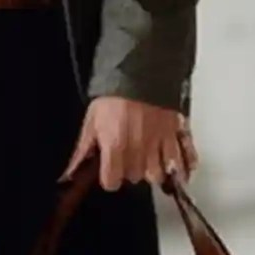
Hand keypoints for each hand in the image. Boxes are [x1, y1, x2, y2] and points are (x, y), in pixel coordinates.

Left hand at [62, 97, 199, 191]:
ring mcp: (160, 144)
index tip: (109, 170)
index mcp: (115, 147)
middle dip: (130, 169)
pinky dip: (183, 165)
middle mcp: (138, 150)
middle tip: (127, 155)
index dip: (109, 177)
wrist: (140, 71)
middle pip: (135, 178)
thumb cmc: (113, 95)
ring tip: (147, 159)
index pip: (111, 182)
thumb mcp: (91, 122)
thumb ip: (83, 151)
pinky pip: (184, 158)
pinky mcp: (176, 134)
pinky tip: (177, 166)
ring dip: (152, 170)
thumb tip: (70, 172)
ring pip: (158, 175)